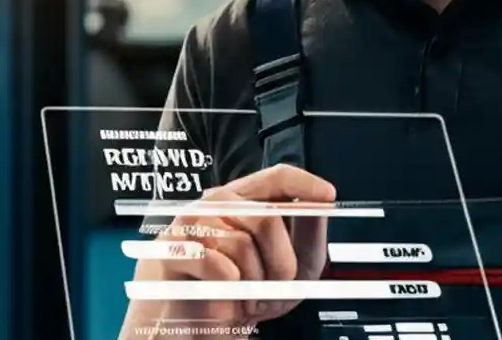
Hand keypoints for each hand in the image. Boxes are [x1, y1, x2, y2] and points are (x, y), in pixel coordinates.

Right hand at [119, 164, 334, 338]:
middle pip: (266, 219)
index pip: (276, 177)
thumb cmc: (246, 290)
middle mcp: (217, 204)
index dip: (304, 183)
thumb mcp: (292, 263)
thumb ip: (308, 231)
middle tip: (275, 285)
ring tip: (247, 292)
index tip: (328, 195)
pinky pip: (217, 265)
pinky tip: (226, 292)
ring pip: (242, 245)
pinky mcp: (173, 251)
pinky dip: (229, 287)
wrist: (207, 327)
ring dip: (253, 281)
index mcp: (246, 200)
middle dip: (281, 262)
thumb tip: (321, 203)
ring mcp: (192, 224)